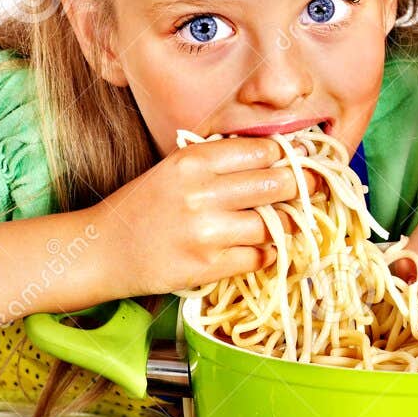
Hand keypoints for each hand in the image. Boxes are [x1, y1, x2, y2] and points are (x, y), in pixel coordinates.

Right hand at [92, 137, 310, 295]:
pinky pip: (260, 256)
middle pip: (277, 183)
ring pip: (275, 223)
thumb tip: (280, 157)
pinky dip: (268, 252)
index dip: (288, 156)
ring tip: (287, 220)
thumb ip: (220, 161)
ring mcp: (206, 232)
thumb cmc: (144, 206)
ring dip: (287, 223)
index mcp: (194, 161)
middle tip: (314, 188)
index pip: (262, 150)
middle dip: (303, 185)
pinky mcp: (208, 266)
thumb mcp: (176, 169)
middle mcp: (202, 192)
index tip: (300, 161)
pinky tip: (260, 246)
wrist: (103, 250)